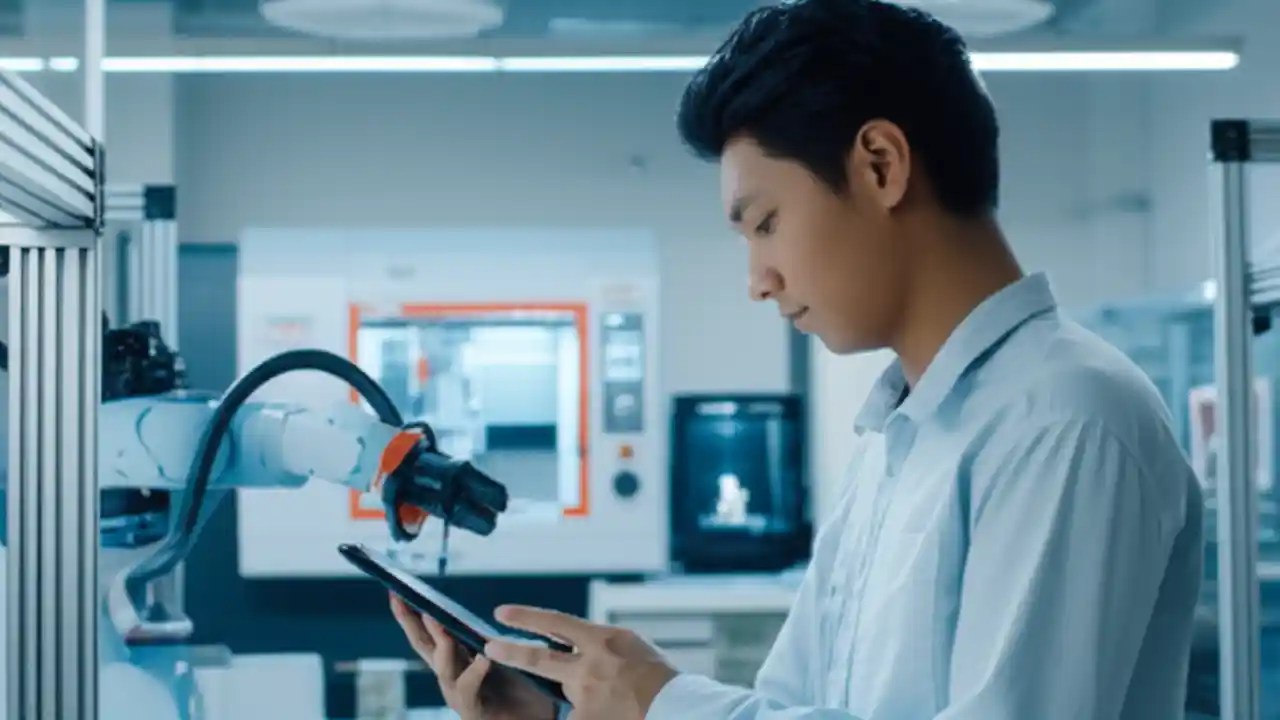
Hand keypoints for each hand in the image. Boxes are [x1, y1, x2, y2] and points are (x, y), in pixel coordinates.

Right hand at [390, 595, 557, 719]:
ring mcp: (457, 694)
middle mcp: (449, 676)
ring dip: (442, 643)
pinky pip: (469, 689)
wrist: (533, 718)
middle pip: (423, 646)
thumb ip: (478, 638)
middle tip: (401, 598)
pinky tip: (483, 658)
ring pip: (443, 666)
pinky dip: (474, 672)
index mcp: (451, 660)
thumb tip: (465, 613)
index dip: (408, 615)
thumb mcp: (495, 652)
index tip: (395, 590)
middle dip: (410, 623)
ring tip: (436, 619)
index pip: (424, 634)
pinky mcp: (473, 712)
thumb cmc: (516, 685)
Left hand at [483, 606, 677, 719]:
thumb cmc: (658, 676)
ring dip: (585, 693)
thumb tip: (577, 644)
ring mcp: (585, 693)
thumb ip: (599, 643)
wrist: (674, 707)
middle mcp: (589, 664)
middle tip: (491, 646)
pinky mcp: (585, 717)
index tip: (502, 613)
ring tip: (614, 696)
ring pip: (570, 690)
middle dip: (511, 651)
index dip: (527, 617)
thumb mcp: (630, 644)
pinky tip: (611, 710)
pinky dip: (590, 712)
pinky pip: (577, 714)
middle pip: (539, 657)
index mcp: (602, 639)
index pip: (555, 623)